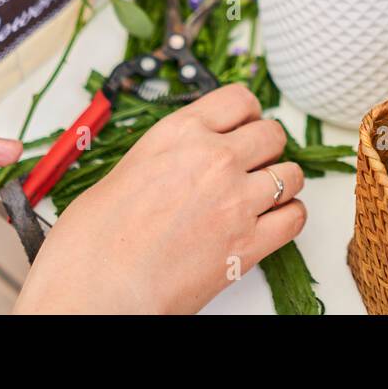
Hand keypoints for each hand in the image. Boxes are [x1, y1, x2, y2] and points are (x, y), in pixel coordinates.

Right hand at [14, 84, 305, 314]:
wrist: (95, 289)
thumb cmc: (93, 242)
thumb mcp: (126, 171)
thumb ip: (168, 156)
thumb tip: (184, 160)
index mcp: (180, 133)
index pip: (239, 99)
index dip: (247, 113)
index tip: (245, 125)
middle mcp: (215, 159)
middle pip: (272, 134)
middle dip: (265, 148)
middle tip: (253, 163)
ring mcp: (237, 200)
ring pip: (290, 174)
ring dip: (280, 183)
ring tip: (261, 196)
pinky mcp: (249, 243)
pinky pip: (294, 217)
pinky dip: (288, 218)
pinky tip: (270, 222)